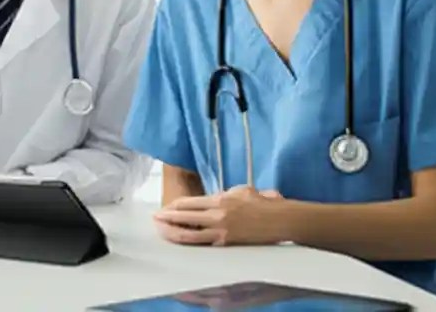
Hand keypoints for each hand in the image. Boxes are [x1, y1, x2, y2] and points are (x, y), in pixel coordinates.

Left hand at [153, 187, 286, 245]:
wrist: (279, 220)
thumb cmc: (263, 202)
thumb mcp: (240, 190)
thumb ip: (223, 194)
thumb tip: (210, 200)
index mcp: (220, 200)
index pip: (188, 203)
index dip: (173, 206)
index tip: (164, 208)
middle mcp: (217, 216)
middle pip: (184, 218)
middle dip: (167, 219)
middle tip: (155, 219)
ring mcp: (221, 232)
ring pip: (190, 235)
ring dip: (173, 233)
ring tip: (162, 232)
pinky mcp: (226, 244)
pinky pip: (204, 244)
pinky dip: (191, 242)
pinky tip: (183, 241)